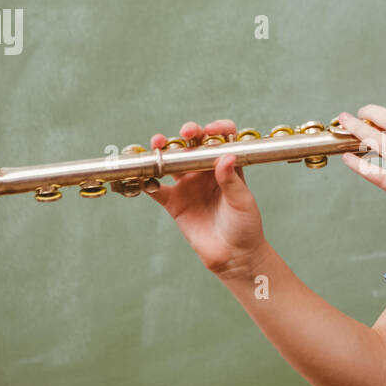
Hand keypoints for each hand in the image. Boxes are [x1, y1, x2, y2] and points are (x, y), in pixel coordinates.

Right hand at [143, 120, 267, 278]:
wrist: (234, 256)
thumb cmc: (245, 227)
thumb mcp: (242, 202)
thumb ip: (231, 181)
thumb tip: (226, 157)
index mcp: (227, 166)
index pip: (221, 139)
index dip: (216, 129)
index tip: (211, 130)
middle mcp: (205, 171)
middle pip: (193, 144)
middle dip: (187, 133)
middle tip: (185, 133)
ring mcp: (188, 185)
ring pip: (171, 161)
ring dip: (162, 151)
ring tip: (157, 144)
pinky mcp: (174, 203)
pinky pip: (155, 189)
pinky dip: (145, 181)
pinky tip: (139, 174)